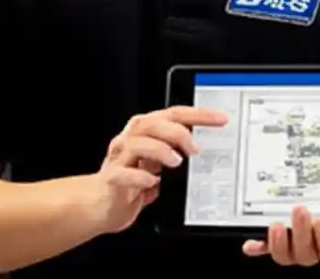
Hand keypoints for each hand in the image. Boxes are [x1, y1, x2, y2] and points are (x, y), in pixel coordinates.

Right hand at [94, 106, 228, 233]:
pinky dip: (139, 176)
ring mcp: (119, 159)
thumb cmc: (131, 183)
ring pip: (136, 143)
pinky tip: (152, 182)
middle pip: (151, 123)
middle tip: (194, 149)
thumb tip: (204, 151)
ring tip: (176, 162)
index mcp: (145, 133)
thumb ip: (176, 154)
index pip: (174, 115)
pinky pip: (122, 173)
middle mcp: (130, 141)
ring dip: (159, 150)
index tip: (220, 119)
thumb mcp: (158, 166)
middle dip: (177, 132)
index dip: (198, 115)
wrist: (100, 205)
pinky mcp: (111, 180)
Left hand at [243, 206, 319, 266]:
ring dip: (279, 242)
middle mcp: (312, 252)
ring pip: (285, 256)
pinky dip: (257, 247)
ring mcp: (293, 250)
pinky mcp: (277, 244)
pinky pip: (265, 249)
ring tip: (278, 225)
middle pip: (306, 253)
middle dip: (302, 232)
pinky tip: (250, 244)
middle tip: (300, 211)